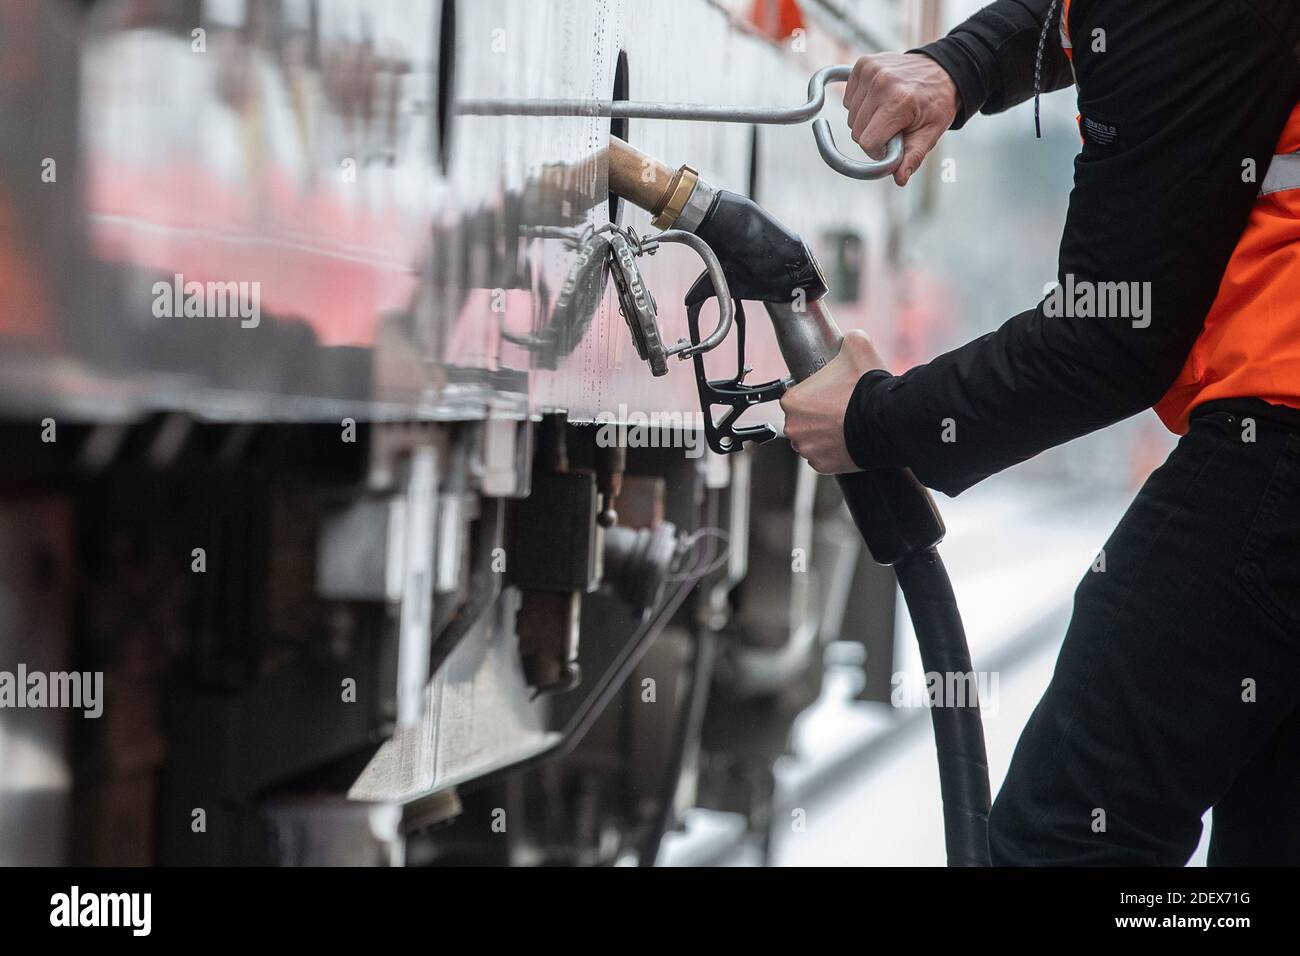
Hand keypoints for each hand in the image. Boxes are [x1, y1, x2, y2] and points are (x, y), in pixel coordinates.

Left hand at [779, 330, 885, 474]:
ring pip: (811, 439)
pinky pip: (822, 457)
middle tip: (839, 408)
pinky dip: (832, 451)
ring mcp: (807, 450)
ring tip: (845, 424)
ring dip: (823, 434)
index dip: (815, 393)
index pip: (797, 396)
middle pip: (802, 419)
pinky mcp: (822, 467)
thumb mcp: (857, 346)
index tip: (830, 393)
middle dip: (817, 415)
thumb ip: (847, 339)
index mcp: (792, 401)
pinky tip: (847, 440)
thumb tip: (851, 339)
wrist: (887, 421)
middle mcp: (793, 428)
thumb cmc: (868, 387)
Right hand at [843, 53, 958, 186]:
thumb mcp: (931, 133)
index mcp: (900, 102)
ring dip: (865, 120)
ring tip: (888, 111)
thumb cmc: (936, 104)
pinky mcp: (863, 64)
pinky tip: (879, 99)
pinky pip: (848, 98)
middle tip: (892, 127)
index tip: (890, 144)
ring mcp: (871, 71)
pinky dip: (860, 104)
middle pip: (856, 131)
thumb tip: (899, 178)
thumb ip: (913, 157)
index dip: (876, 151)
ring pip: (850, 116)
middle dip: (872, 135)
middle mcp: (882, 83)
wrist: (942, 69)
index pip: (867, 142)